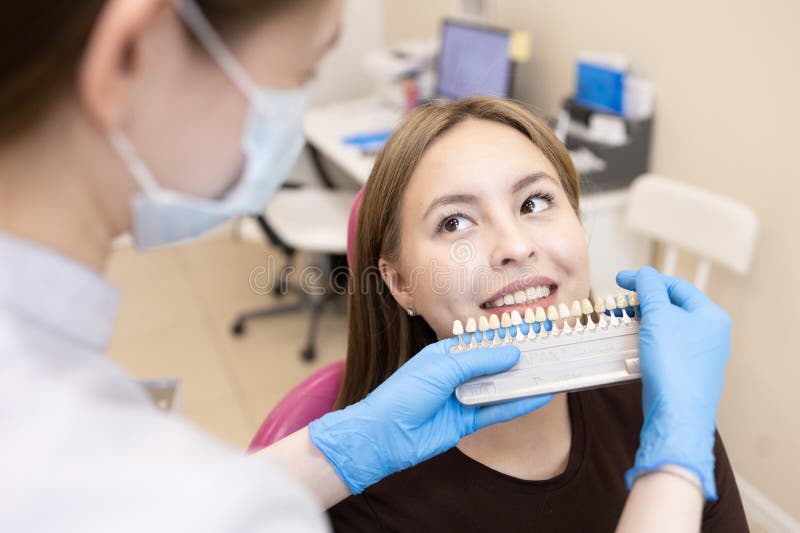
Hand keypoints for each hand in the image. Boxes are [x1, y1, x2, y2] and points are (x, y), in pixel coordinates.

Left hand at [308, 338, 552, 493]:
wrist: (383, 436)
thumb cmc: (404, 394)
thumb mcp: (441, 368)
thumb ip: (479, 360)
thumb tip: (512, 354)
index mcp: (446, 355)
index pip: (482, 343)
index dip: (505, 339)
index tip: (531, 332)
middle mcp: (456, 375)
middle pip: (493, 366)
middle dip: (518, 361)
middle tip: (549, 351)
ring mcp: (462, 399)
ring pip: (498, 388)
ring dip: (521, 382)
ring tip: (550, 372)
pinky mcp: (466, 422)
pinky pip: (496, 410)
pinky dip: (517, 404)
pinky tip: (537, 396)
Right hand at [617, 266, 731, 499]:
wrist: (677, 416)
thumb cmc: (674, 366)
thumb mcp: (658, 317)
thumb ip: (650, 290)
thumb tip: (644, 274)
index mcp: (711, 317)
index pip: (677, 286)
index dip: (647, 280)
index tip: (622, 280)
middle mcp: (710, 335)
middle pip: (672, 307)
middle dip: (643, 303)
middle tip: (619, 302)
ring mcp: (699, 356)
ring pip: (666, 329)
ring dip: (642, 323)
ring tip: (620, 323)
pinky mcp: (685, 374)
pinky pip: (664, 350)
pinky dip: (645, 343)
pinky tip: (630, 346)